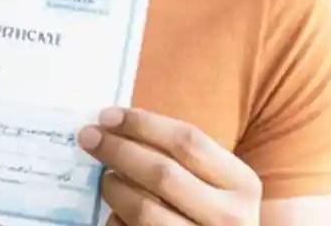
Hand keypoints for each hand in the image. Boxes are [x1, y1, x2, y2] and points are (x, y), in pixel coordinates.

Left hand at [78, 107, 260, 225]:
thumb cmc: (219, 215)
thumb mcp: (220, 185)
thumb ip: (187, 160)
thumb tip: (122, 128)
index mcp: (242, 183)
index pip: (187, 141)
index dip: (143, 124)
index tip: (108, 115)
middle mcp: (229, 216)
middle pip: (161, 172)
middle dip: (118, 150)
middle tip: (88, 136)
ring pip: (143, 210)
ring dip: (114, 188)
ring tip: (105, 178)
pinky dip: (117, 219)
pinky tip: (114, 212)